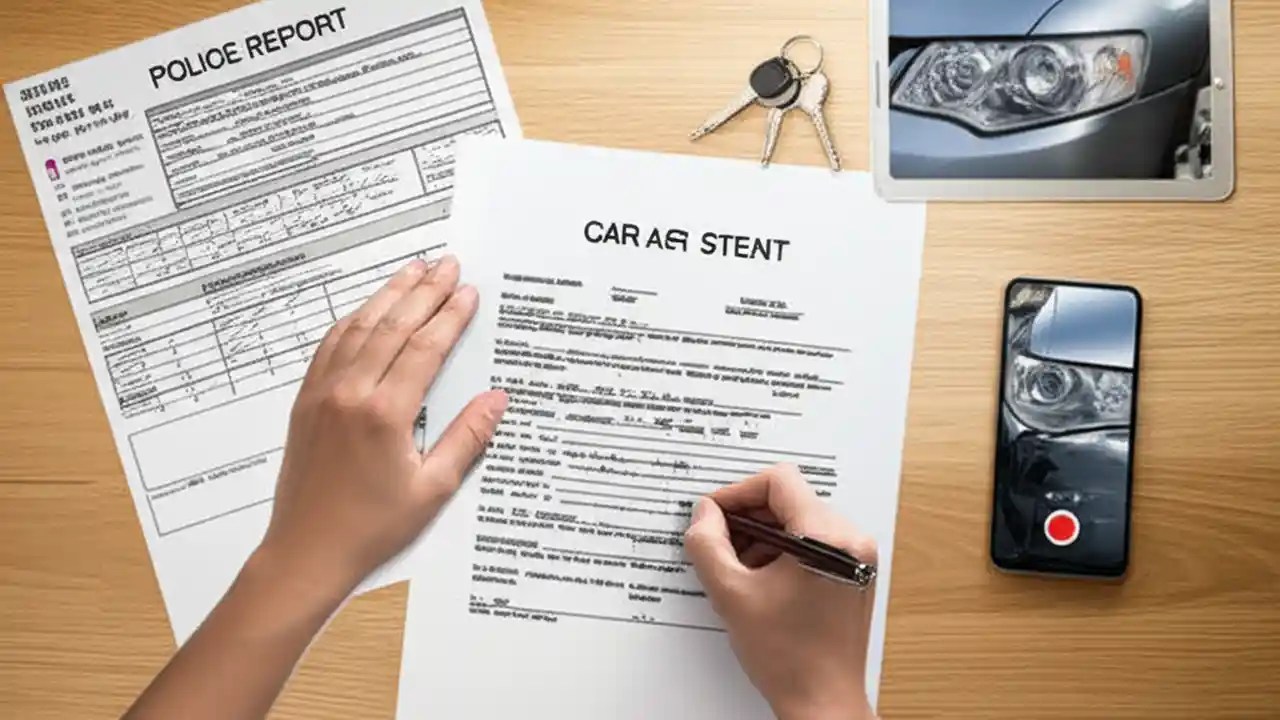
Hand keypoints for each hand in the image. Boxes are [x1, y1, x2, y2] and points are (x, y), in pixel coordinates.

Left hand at [259, 256, 507, 597]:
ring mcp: (323, 394)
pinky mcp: (306, 402)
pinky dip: (353, 321)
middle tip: (447, 265)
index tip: (468, 293)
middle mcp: (350, 394)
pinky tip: (367, 310)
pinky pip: (330, 347)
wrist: (307, 552)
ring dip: (388, 296)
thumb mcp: (433, 489)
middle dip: (424, 292)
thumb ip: (467, 438)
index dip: (450, 316)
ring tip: (413, 271)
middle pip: (393, 326)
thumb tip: (497, 399)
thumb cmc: (370, 528)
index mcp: (385, 414)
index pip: (424, 348)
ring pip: (359, 328)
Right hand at [684, 465, 878, 719]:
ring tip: (737, 568)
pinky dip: (781, 551)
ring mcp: (856, 555)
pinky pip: (812, 542)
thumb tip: (704, 514)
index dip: (738, 491)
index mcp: (827, 536)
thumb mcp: (732, 594)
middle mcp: (850, 538)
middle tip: (718, 543)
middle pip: (789, 499)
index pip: (779, 481)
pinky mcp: (854, 572)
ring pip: (799, 521)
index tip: (714, 514)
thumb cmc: (787, 657)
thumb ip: (708, 545)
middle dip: (747, 518)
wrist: (823, 702)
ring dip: (762, 536)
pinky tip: (759, 581)